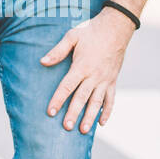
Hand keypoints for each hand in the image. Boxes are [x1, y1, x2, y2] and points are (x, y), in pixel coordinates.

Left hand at [40, 10, 134, 131]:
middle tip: (66, 127)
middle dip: (73, 113)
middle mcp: (94, 76)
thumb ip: (58, 51)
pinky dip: (107, 111)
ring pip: (96, 102)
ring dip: (90, 117)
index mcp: (81, 66)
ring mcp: (105, 80)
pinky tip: (102, 123)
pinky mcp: (113, 80)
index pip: (67, 86)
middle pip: (81, 98)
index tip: (50, 112)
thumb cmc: (92, 31)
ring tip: (83, 130)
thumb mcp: (73, 36)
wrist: (117, 28)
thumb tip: (42, 62)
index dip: (58, 100)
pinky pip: (110, 99)